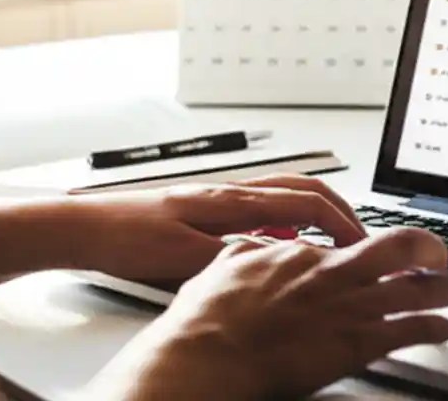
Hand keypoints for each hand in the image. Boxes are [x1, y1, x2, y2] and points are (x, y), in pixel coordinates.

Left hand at [68, 175, 366, 284]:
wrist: (84, 227)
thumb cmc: (125, 238)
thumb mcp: (184, 258)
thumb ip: (235, 256)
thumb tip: (280, 259)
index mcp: (232, 201)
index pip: (308, 204)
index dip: (344, 224)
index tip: (363, 246)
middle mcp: (231, 192)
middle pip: (305, 188)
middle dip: (341, 210)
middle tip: (360, 238)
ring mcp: (220, 198)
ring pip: (285, 196)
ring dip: (316, 214)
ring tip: (332, 242)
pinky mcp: (207, 209)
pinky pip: (263, 209)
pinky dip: (287, 223)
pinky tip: (280, 246)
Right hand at [96, 228, 447, 399]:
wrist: (208, 354)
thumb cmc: (208, 319)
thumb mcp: (222, 267)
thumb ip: (245, 254)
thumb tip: (250, 248)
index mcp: (301, 255)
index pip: (348, 244)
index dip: (368, 251)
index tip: (377, 258)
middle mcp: (333, 274)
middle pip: (398, 250)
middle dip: (427, 252)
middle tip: (439, 258)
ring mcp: (348, 308)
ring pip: (415, 289)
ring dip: (441, 291)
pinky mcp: (357, 343)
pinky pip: (410, 330)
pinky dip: (434, 328)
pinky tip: (444, 329)